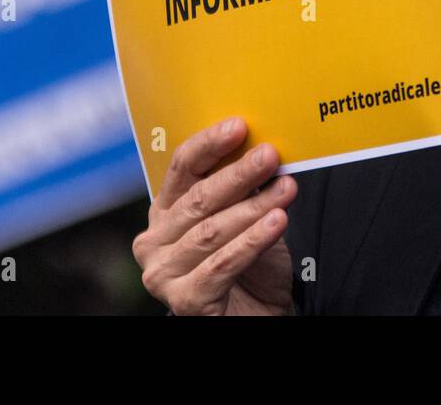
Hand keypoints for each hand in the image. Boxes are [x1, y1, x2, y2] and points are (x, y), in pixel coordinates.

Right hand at [133, 117, 297, 314]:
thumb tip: (264, 147)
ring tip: (285, 189)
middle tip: (270, 155)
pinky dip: (252, 242)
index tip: (239, 126)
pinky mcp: (183, 301)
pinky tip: (276, 223)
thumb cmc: (248, 263)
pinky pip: (221, 264)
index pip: (182, 167)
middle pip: (198, 198)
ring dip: (253, 207)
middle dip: (238, 174)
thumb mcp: (244, 216)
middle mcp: (155, 240)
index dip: (210, 144)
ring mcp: (163, 273)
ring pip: (211, 231)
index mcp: (166, 210)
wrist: (255, 313)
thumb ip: (243, 187)